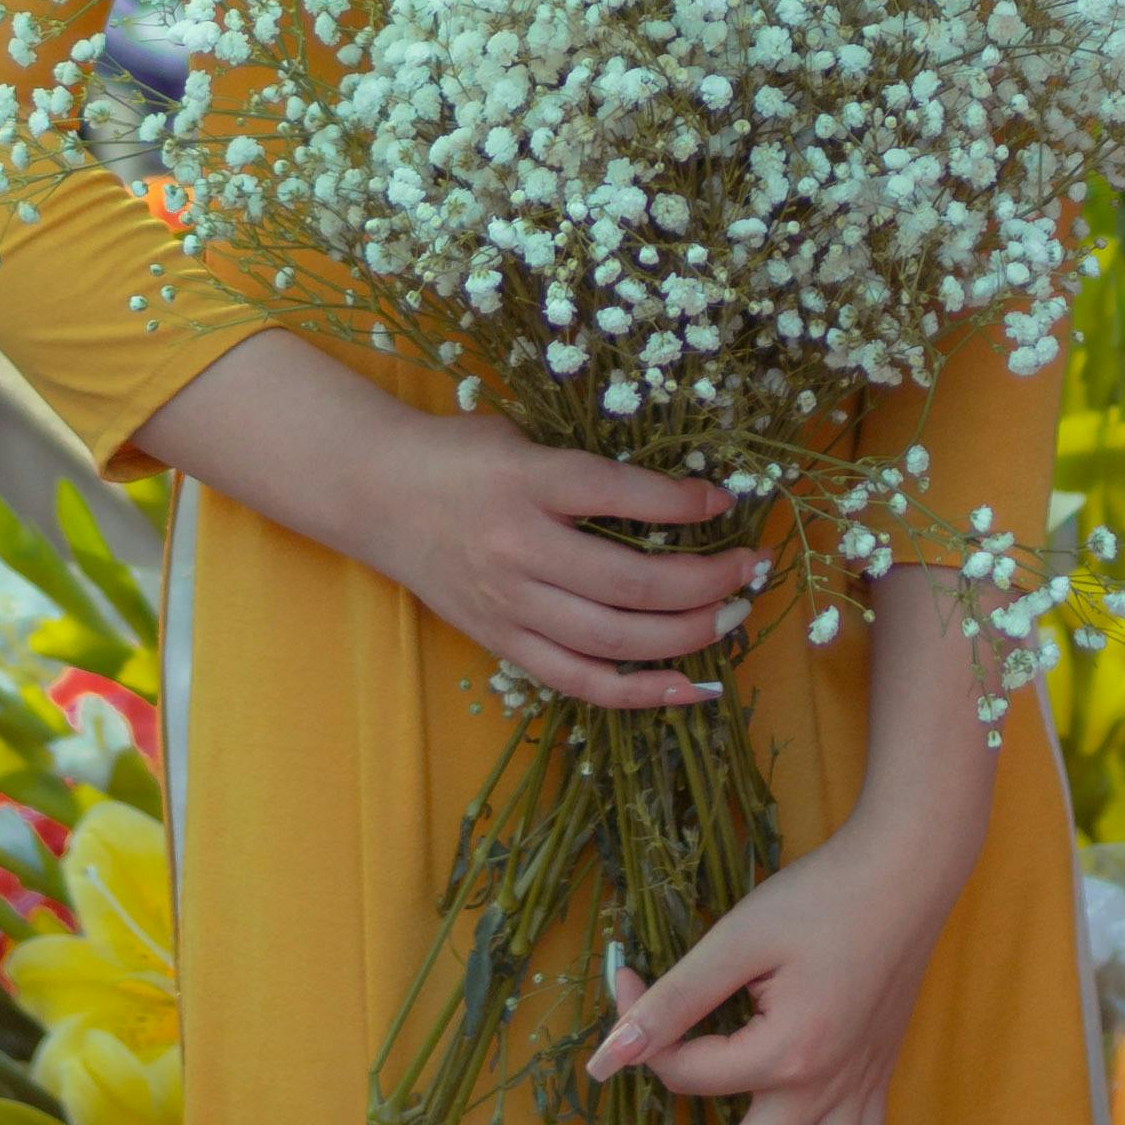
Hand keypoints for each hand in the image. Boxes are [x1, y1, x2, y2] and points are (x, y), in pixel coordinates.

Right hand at [358, 423, 764, 712]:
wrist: (375, 493)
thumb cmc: (459, 453)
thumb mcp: (522, 436)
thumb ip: (586, 466)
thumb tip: (677, 492)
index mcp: (529, 481)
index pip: (622, 495)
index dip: (683, 504)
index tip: (725, 501)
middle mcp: (520, 548)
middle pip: (630, 583)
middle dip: (705, 581)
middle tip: (750, 569)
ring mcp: (510, 604)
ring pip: (614, 637)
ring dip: (686, 633)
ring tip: (732, 616)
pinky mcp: (502, 641)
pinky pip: (579, 679)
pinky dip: (638, 689)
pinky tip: (688, 684)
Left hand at [585, 791, 987, 1124]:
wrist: (910, 877)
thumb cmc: (822, 899)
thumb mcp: (739, 938)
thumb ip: (674, 1000)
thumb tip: (607, 1058)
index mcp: (786, 1055)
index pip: (688, 1073)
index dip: (640, 1033)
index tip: (618, 980)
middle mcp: (824, 1095)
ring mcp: (856, 1099)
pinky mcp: (875, 1091)